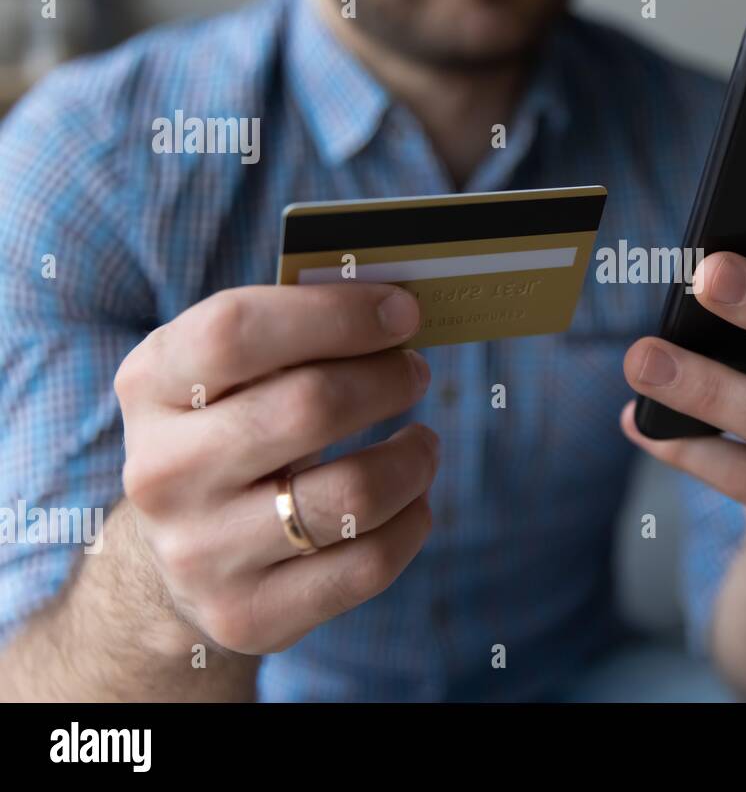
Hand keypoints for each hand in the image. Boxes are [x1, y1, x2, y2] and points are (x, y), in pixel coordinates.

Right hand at [113, 283, 436, 654]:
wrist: (177, 556)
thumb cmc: (230, 430)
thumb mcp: (228, 373)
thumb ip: (292, 332)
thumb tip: (396, 304)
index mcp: (151, 386)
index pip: (235, 331)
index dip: (336, 315)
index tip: (403, 312)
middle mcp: (162, 471)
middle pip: (309, 408)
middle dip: (387, 381)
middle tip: (415, 372)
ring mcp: (200, 552)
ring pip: (352, 496)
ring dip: (414, 458)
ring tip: (421, 442)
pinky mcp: (248, 614)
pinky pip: (367, 564)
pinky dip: (411, 521)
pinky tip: (410, 500)